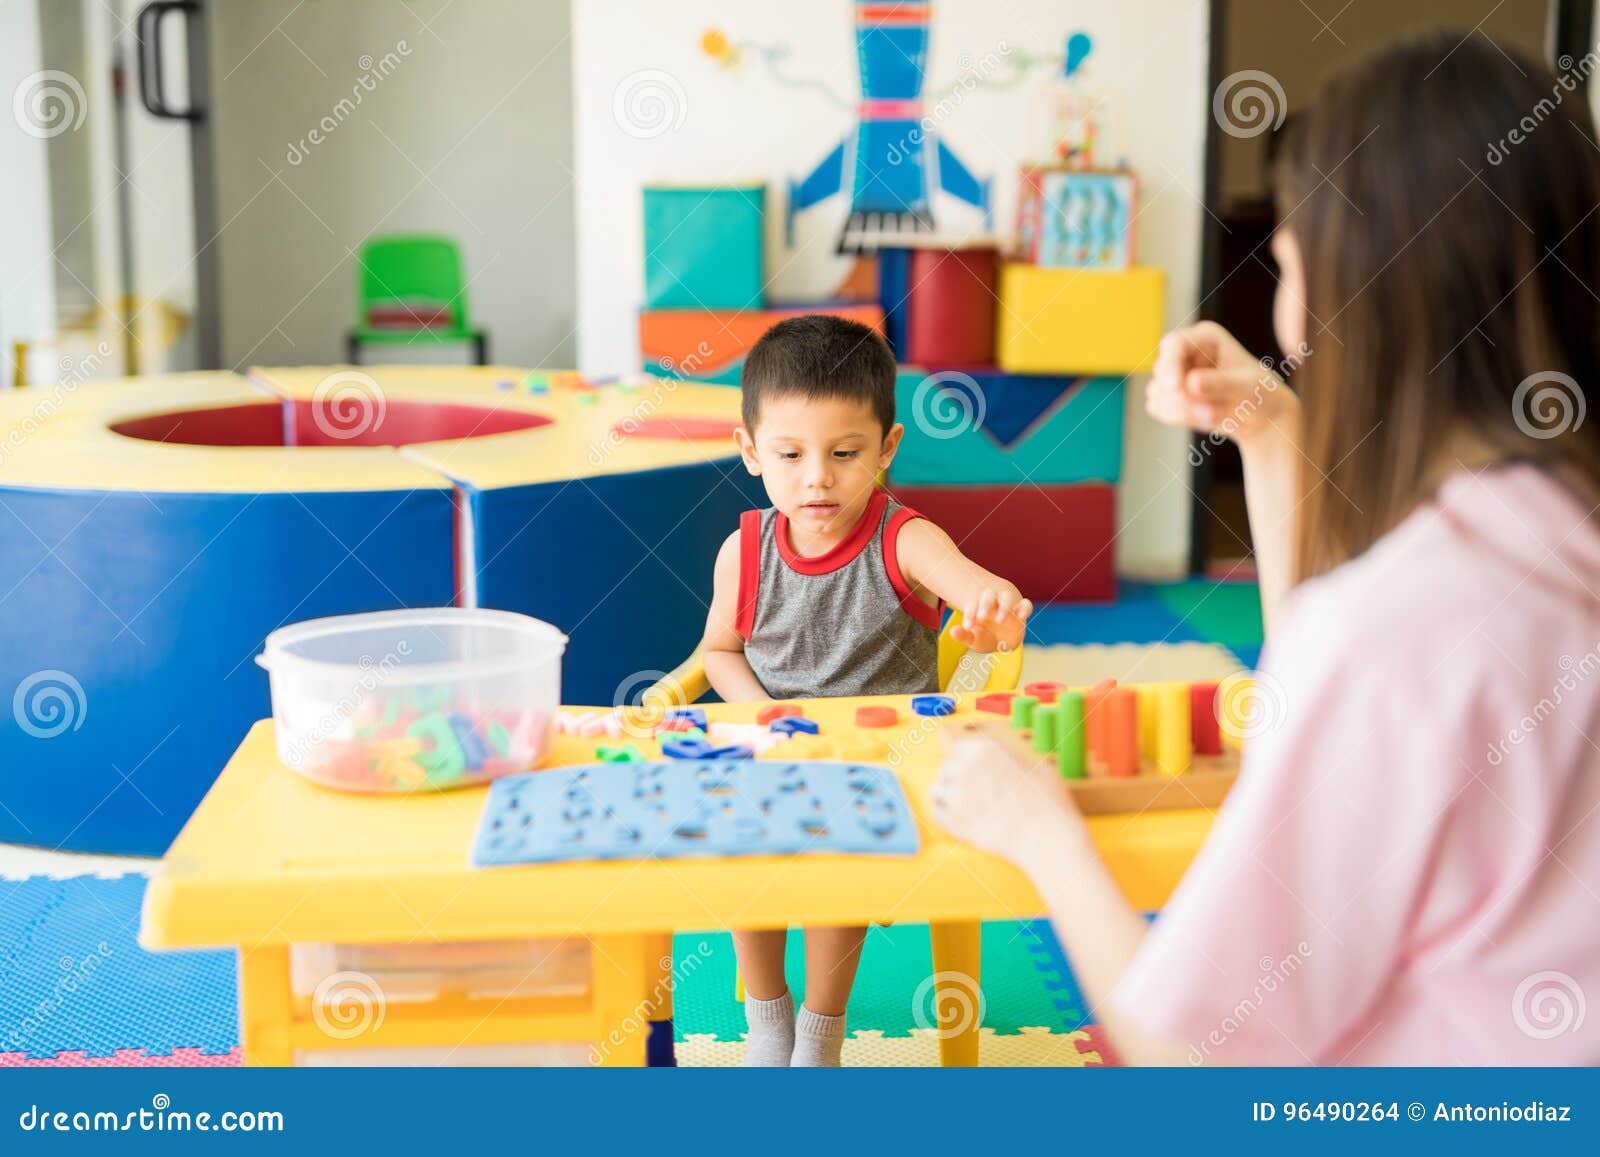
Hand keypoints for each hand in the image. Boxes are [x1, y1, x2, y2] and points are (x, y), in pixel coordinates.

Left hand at [928, 723, 1085, 867]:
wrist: (1047, 837)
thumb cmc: (1047, 802)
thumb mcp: (1034, 763)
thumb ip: (1009, 755)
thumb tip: (999, 755)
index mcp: (984, 749)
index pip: (958, 748)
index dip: (966, 761)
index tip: (973, 771)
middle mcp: (965, 767)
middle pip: (946, 768)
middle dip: (956, 779)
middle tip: (973, 793)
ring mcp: (957, 795)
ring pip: (936, 791)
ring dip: (947, 797)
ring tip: (965, 806)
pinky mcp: (953, 822)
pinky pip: (935, 814)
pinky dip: (944, 818)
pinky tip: (959, 821)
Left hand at [948, 583, 1031, 653]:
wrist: (1003, 638)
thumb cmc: (985, 636)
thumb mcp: (973, 639)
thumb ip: (964, 636)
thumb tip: (952, 631)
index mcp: (978, 607)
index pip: (973, 606)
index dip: (970, 614)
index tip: (967, 626)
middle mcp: (994, 602)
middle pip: (989, 597)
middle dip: (985, 605)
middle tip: (981, 617)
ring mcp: (1008, 605)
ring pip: (1007, 599)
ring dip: (1004, 607)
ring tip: (1000, 619)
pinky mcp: (1021, 610)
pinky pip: (1026, 605)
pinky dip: (1025, 608)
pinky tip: (1021, 616)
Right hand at [1145, 321, 1300, 448]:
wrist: (1258, 417)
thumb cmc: (1259, 395)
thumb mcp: (1249, 388)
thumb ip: (1221, 384)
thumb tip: (1190, 383)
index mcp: (1206, 338)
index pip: (1175, 343)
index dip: (1171, 364)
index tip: (1175, 388)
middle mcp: (1185, 351)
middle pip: (1163, 369)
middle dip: (1183, 397)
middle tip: (1212, 415)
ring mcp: (1173, 373)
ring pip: (1157, 392)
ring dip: (1185, 411)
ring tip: (1217, 416)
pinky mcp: (1166, 394)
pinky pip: (1157, 407)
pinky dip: (1179, 418)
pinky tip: (1203, 418)